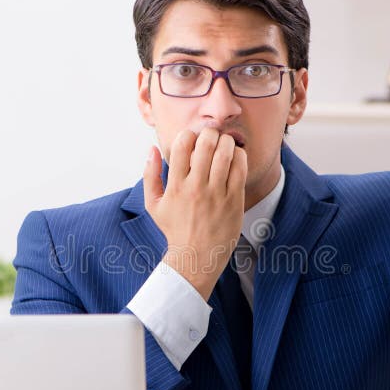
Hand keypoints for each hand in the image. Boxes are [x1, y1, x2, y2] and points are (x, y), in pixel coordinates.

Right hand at [143, 128, 246, 299]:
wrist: (197, 257)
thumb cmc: (175, 229)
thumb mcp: (153, 205)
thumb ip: (150, 175)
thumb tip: (152, 148)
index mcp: (175, 186)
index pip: (182, 145)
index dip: (188, 134)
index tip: (192, 139)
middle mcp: (196, 188)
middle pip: (206, 144)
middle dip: (210, 133)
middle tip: (211, 136)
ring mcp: (217, 195)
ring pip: (225, 153)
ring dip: (226, 142)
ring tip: (224, 143)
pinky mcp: (234, 200)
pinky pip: (240, 169)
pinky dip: (239, 156)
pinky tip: (235, 157)